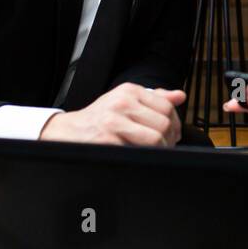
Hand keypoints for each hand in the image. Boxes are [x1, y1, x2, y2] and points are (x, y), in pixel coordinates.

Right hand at [40, 83, 184, 146]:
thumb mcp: (125, 101)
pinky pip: (138, 152)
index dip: (175, 124)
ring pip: (155, 139)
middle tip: (165, 147)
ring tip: (154, 153)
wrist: (67, 132)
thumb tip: (180, 96)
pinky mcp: (107, 141)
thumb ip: (154, 99)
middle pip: (163, 124)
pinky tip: (139, 156)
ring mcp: (114, 122)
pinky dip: (144, 157)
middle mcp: (122, 103)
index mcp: (129, 91)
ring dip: (160, 150)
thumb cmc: (99, 118)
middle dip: (169, 140)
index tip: (173, 134)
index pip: (167, 107)